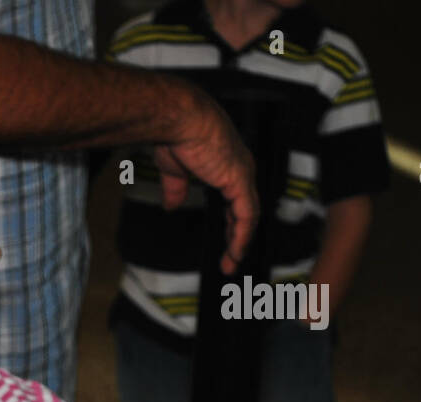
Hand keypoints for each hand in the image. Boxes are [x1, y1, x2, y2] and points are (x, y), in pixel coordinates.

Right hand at [151, 87, 258, 274]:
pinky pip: (247, 217)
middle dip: (237, 237)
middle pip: (245, 211)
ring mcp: (243, 176)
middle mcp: (240, 170)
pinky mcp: (240, 182)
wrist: (180, 120)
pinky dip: (241, 237)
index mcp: (227, 165)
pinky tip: (235, 253)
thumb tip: (172, 206)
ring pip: (249, 217)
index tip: (223, 239)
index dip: (230, 222)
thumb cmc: (176, 135)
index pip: (236, 200)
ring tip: (231, 263)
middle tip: (230, 258)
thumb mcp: (174, 170)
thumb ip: (176, 189)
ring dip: (240, 243)